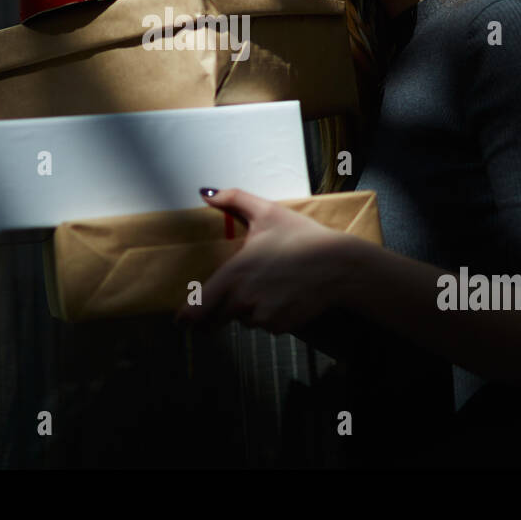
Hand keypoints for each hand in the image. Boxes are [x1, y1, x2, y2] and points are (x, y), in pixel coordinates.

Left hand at [175, 188, 358, 333]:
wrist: (338, 265)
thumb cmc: (301, 236)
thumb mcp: (267, 212)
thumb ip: (233, 199)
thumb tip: (205, 193)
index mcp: (234, 273)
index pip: (198, 307)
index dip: (187, 316)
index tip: (182, 320)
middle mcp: (243, 300)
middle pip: (218, 318)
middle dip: (220, 310)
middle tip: (231, 296)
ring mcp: (262, 316)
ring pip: (244, 320)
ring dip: (248, 310)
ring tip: (269, 286)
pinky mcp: (280, 327)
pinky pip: (266, 325)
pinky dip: (270, 315)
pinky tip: (284, 295)